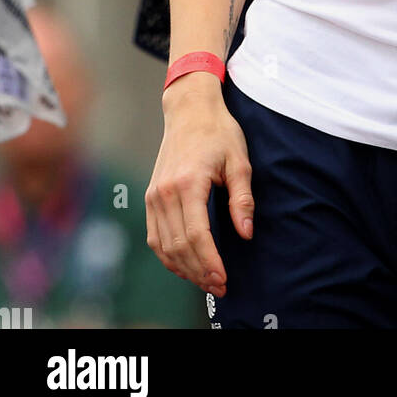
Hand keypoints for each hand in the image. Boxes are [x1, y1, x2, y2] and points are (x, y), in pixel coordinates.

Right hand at [146, 75, 253, 295]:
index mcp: (188, 182)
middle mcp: (165, 192)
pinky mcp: (150, 196)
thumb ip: (242, 199)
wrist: (190, 110)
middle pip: (179, 246)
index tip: (224, 279)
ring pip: (164, 246)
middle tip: (219, 287)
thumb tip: (246, 233)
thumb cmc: (218, 132)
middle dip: (199, 272)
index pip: (196, 235)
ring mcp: (154, 195)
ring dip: (183, 268)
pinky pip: (155, 236)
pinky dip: (168, 256)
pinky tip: (185, 265)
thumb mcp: (239, 160)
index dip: (210, 262)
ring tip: (205, 281)